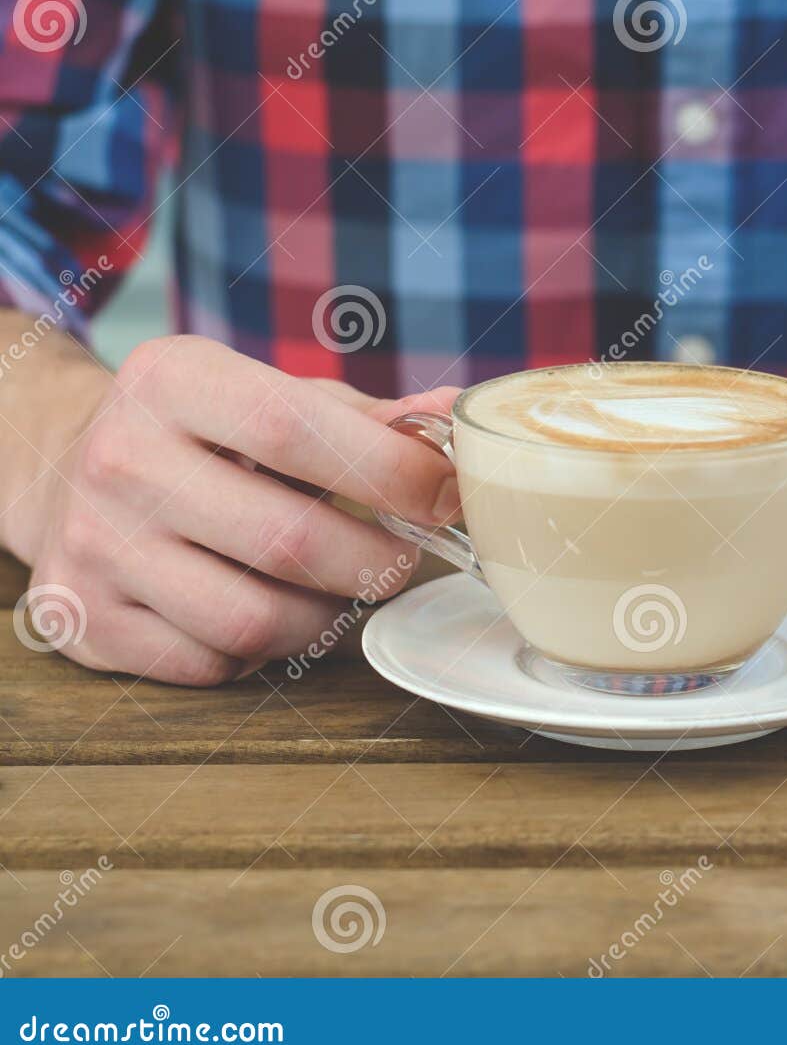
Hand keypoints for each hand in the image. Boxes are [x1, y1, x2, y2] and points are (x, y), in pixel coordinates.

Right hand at [8, 335, 459, 684]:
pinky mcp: (87, 619)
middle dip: (375, 562)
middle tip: (403, 561)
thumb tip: (458, 419)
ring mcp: (97, 544)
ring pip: (255, 620)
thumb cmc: (210, 437)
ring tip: (338, 587)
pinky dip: (261, 653)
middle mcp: (122, 458)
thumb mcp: (276, 397)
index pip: (296, 428)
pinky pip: (212, 664)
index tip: (447, 498)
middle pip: (288, 540)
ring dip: (324, 617)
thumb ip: (371, 418)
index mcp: (174, 380)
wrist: (69, 474)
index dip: (391, 472)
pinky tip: (267, 610)